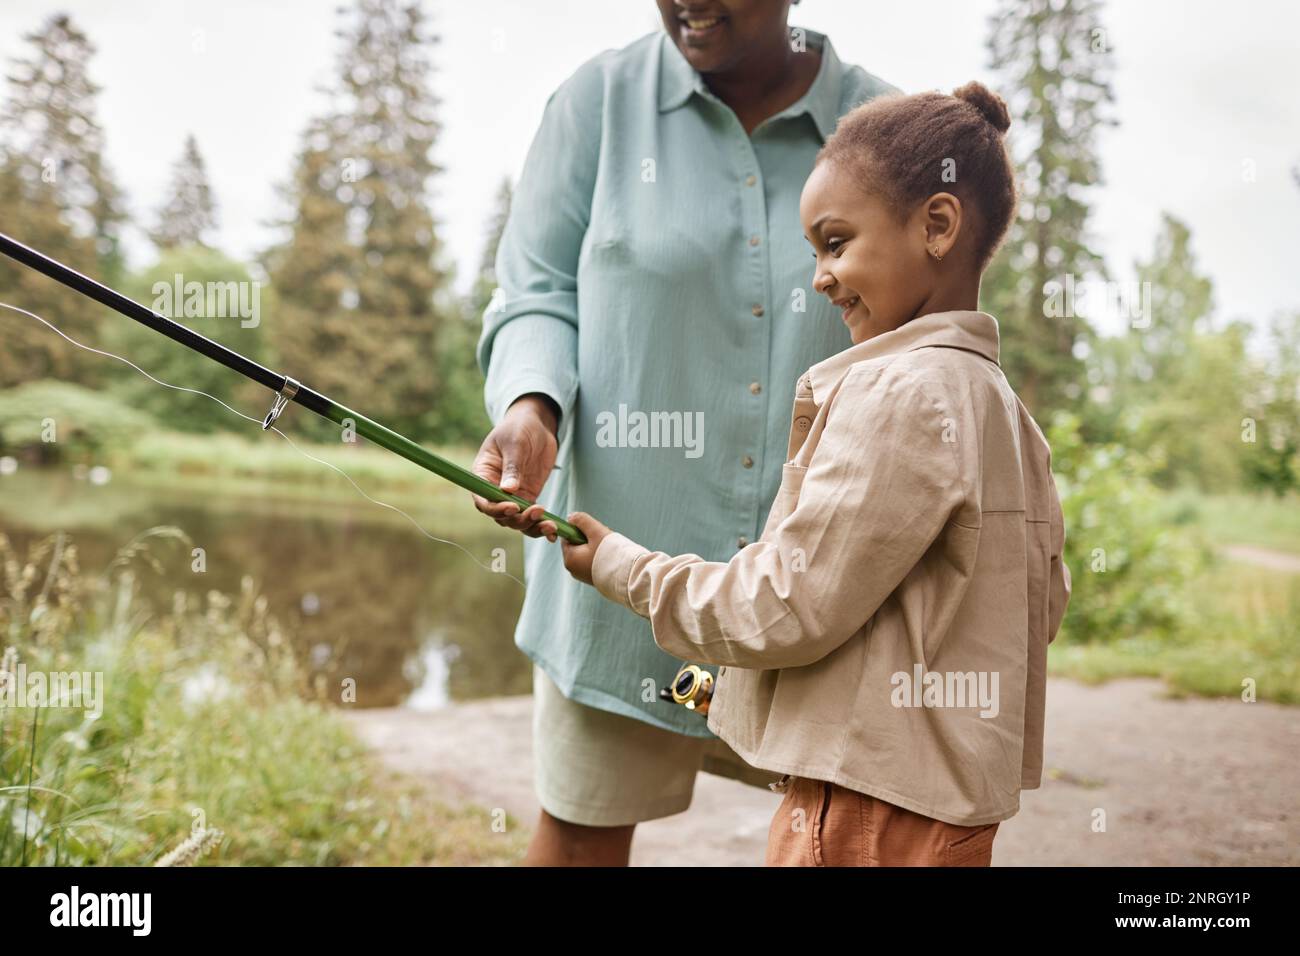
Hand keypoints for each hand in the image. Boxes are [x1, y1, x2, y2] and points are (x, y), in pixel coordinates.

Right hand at [470, 394, 558, 536]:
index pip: (483, 500)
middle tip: (537, 512)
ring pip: (517, 521)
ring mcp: (512, 496)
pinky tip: (554, 531)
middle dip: (518, 519)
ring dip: (532, 526)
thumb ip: (512, 466)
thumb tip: (508, 490)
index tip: (512, 507)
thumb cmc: (519, 428)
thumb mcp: (515, 443)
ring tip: (549, 525)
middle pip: (501, 516)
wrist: (536, 425)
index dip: (495, 508)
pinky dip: (542, 526)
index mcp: (483, 475)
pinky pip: (532, 517)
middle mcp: (494, 490)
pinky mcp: (529, 497)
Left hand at [561, 511, 612, 584]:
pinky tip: (612, 555)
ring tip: (610, 547)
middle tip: (603, 538)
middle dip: (590, 537)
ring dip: (597, 546)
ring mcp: (583, 575)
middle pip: (577, 544)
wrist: (629, 576)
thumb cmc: (612, 554)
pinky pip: (593, 561)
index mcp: (569, 558)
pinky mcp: (593, 578)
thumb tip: (571, 517)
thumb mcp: (596, 531)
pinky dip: (600, 556)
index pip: (567, 536)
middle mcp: (573, 569)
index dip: (579, 529)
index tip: (592, 529)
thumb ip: (582, 521)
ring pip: (586, 552)